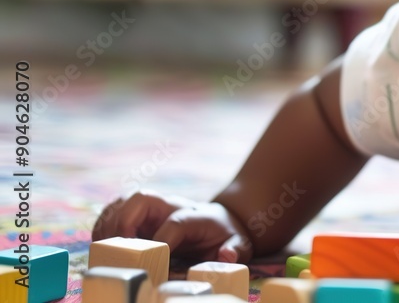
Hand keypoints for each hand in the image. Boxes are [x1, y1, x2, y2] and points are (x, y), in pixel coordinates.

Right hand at [92, 190, 253, 263]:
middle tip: (118, 250)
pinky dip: (103, 224)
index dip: (163, 239)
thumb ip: (237, 249)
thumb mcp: (240, 243)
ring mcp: (153, 207)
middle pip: (142, 199)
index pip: (175, 221)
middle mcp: (170, 205)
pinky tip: (101, 243)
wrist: (220, 219)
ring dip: (109, 223)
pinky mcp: (139, 212)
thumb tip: (227, 255)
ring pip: (124, 201)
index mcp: (194, 215)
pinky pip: (115, 209)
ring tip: (102, 248)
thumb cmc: (225, 234)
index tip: (158, 258)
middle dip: (126, 222)